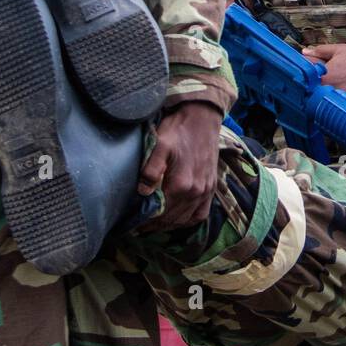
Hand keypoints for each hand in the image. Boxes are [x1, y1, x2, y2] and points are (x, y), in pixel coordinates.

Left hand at [136, 101, 220, 231]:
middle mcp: (195, 192)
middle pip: (171, 219)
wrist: (202, 118)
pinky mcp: (211, 187)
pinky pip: (201, 214)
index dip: (146, 222)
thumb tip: (142, 192)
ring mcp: (205, 191)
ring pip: (185, 219)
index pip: (160, 213)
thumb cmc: (178, 130)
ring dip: (169, 225)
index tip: (134, 225)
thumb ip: (151, 169)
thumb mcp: (159, 145)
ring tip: (155, 224)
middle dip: (154, 225)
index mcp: (181, 184)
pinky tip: (178, 219)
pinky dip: (189, 220)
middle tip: (140, 227)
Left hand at [303, 44, 345, 109]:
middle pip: (309, 96)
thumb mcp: (341, 50)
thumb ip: (321, 51)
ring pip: (320, 108)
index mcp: (322, 77)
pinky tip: (340, 106)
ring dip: (321, 103)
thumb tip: (305, 52)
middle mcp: (327, 93)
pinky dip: (334, 113)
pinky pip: (334, 117)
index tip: (307, 78)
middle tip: (320, 88)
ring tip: (333, 97)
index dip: (304, 79)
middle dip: (311, 92)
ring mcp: (336, 105)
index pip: (302, 80)